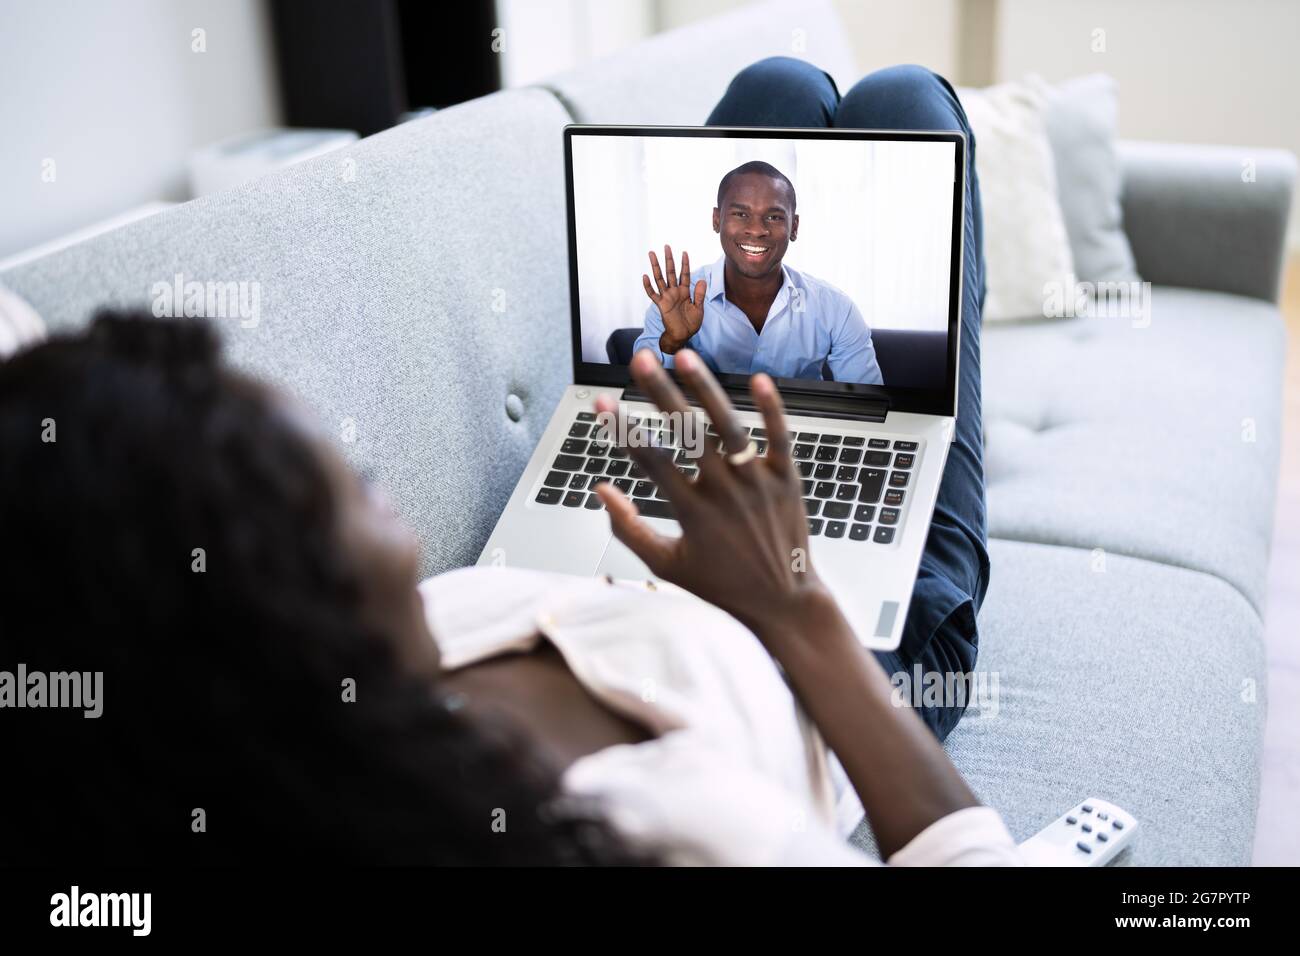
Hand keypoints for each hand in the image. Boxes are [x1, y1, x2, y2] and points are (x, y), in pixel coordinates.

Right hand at [594, 349, 832, 647]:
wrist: (784, 601)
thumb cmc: (722, 585)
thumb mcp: (667, 565)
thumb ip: (629, 529)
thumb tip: (601, 490)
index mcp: (693, 512)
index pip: (650, 461)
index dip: (622, 429)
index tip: (602, 403)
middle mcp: (725, 492)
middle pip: (686, 433)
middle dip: (660, 392)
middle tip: (640, 360)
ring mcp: (758, 483)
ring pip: (728, 427)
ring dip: (706, 389)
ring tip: (685, 357)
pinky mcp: (788, 479)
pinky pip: (779, 437)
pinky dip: (771, 408)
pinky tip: (759, 378)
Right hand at [642, 246, 705, 353]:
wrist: (682, 336)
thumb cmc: (691, 323)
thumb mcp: (699, 308)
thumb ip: (699, 295)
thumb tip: (702, 280)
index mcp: (685, 292)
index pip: (684, 274)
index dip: (684, 264)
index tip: (684, 252)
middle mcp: (674, 292)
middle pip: (670, 272)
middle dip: (668, 259)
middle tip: (666, 246)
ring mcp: (666, 297)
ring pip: (660, 279)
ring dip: (656, 266)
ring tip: (651, 254)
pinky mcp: (661, 305)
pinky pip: (653, 294)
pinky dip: (648, 286)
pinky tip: (645, 276)